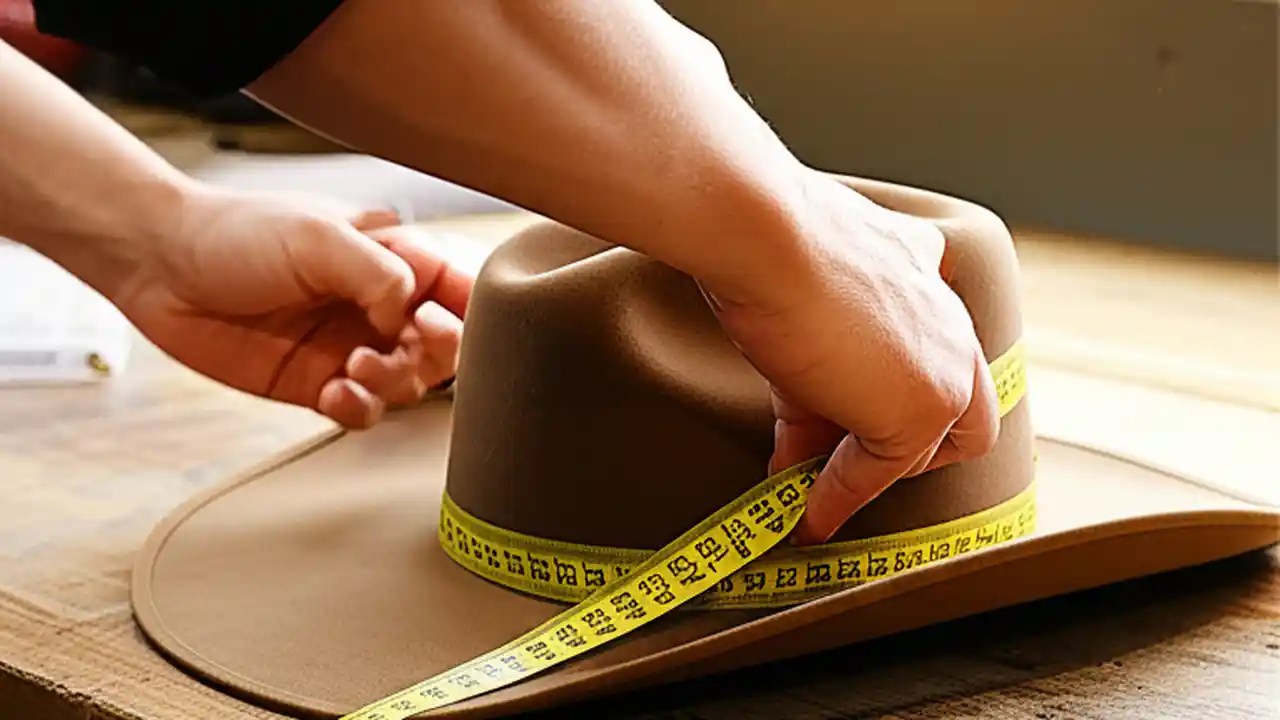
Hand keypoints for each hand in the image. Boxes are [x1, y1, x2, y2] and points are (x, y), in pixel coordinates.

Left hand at [112, 185, 473, 428]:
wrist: (158, 264)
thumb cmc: (239, 232)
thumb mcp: (321, 236)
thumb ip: (383, 274)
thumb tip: (412, 320)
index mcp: (396, 259)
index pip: (464, 291)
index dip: (471, 315)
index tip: (437, 321)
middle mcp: (382, 305)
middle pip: (448, 347)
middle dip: (433, 356)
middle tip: (398, 347)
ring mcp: (353, 346)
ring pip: (411, 384)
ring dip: (394, 384)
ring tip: (353, 368)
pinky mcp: (319, 383)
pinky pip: (365, 410)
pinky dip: (361, 408)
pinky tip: (333, 392)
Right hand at [702, 172, 999, 544]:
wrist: (763, 234)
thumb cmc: (770, 240)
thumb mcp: (802, 293)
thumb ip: (817, 343)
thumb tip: (786, 403)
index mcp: (925, 272)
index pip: (923, 353)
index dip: (882, 394)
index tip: (837, 415)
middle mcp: (949, 323)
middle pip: (958, 413)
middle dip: (904, 448)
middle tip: (845, 463)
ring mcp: (943, 369)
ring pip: (921, 448)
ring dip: (863, 479)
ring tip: (814, 503)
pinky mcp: (917, 413)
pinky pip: (877, 473)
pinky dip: (839, 499)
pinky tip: (807, 515)